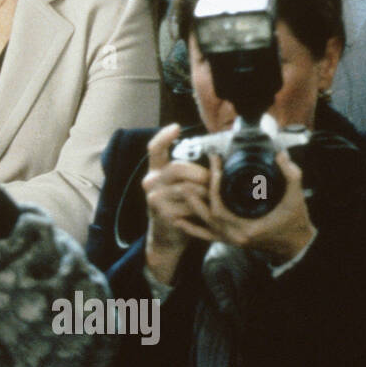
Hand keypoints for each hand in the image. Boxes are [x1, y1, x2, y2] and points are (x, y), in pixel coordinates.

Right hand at [142, 123, 211, 284]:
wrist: (165, 239)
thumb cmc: (178, 208)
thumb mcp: (175, 187)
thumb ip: (186, 172)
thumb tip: (214, 156)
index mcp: (155, 172)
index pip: (154, 149)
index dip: (164, 136)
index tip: (176, 127)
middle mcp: (151, 182)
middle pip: (178, 168)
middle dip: (200, 174)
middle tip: (213, 182)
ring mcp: (156, 199)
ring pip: (187, 187)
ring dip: (206, 193)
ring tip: (214, 198)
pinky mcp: (164, 214)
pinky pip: (191, 205)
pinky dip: (204, 207)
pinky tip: (209, 210)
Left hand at [181, 151, 316, 262]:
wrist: (296, 245)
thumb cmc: (296, 221)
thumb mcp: (296, 197)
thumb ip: (291, 175)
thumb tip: (280, 154)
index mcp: (248, 228)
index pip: (221, 206)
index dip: (214, 184)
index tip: (214, 164)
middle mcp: (235, 237)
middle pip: (206, 215)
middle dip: (195, 195)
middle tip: (186, 174)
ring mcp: (231, 240)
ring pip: (203, 225)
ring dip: (190, 208)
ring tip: (178, 191)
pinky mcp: (230, 241)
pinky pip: (206, 236)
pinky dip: (192, 229)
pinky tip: (178, 220)